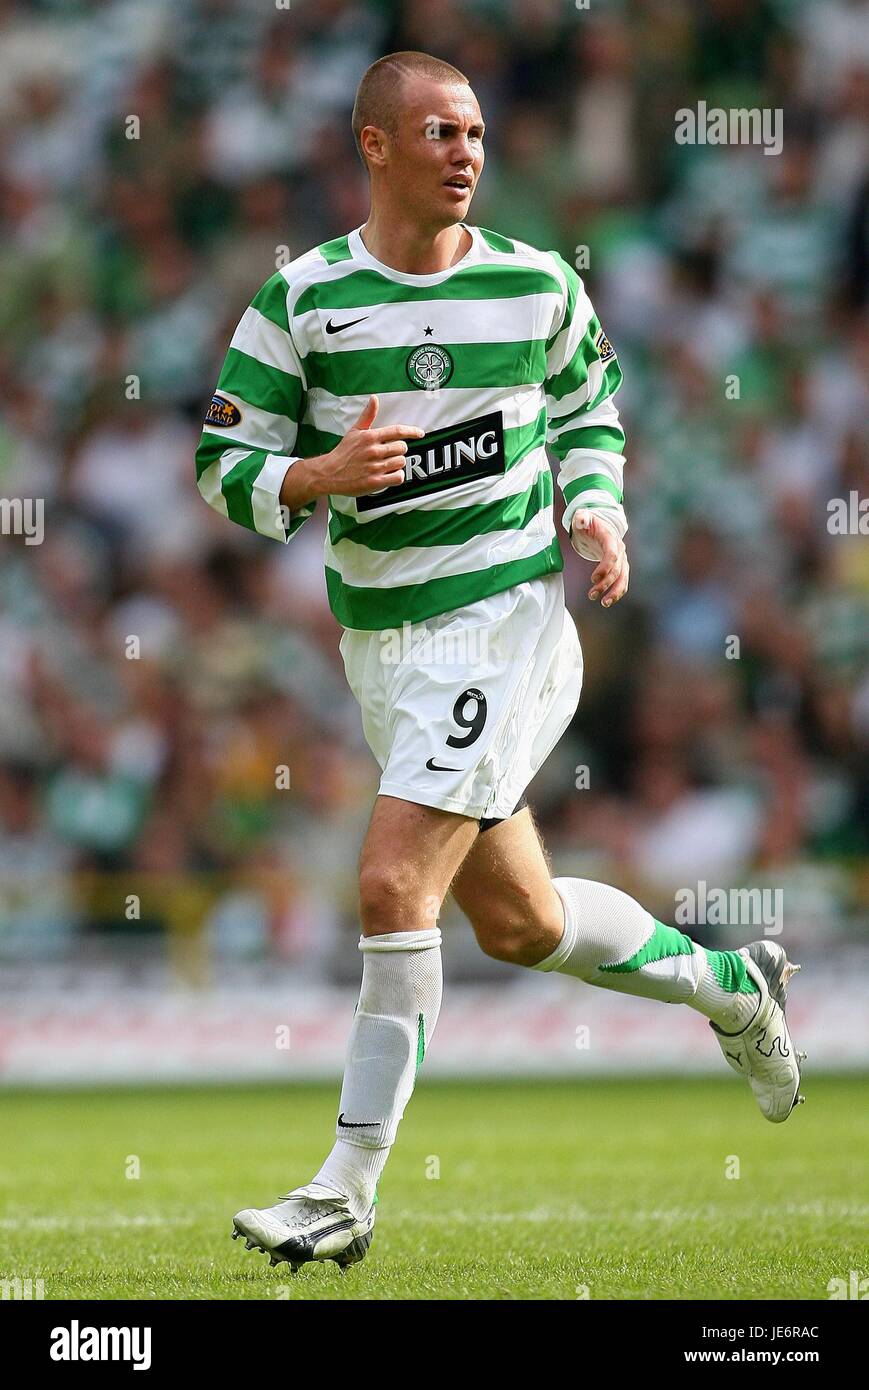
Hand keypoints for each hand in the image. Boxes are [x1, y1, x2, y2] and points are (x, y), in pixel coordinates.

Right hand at [280, 395, 423, 507]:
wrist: (329, 473)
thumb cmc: (343, 453)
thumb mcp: (354, 431)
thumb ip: (367, 416)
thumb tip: (374, 399)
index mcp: (370, 437)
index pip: (397, 431)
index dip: (412, 431)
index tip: (420, 433)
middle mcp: (373, 451)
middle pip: (402, 448)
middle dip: (399, 451)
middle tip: (390, 454)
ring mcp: (375, 467)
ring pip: (401, 462)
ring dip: (397, 464)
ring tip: (387, 465)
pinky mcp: (375, 482)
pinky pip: (398, 477)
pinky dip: (396, 476)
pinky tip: (388, 475)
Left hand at [571, 509, 629, 607]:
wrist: (600, 524)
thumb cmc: (589, 521)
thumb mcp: (582, 516)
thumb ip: (581, 517)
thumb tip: (581, 520)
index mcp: (611, 538)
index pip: (612, 554)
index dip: (605, 567)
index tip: (593, 579)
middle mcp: (620, 549)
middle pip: (617, 570)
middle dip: (605, 584)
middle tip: (592, 595)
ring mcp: (622, 559)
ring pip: (623, 578)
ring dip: (615, 592)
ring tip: (604, 603)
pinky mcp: (620, 566)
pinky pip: (622, 581)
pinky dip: (617, 592)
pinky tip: (608, 600)